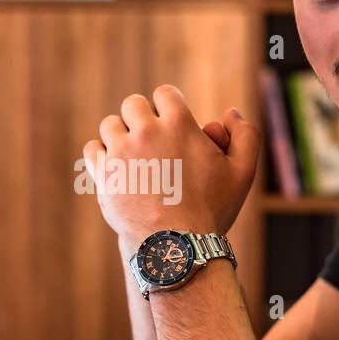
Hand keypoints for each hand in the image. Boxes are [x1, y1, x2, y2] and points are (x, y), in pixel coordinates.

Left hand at [83, 84, 259, 247]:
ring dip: (120, 135)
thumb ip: (246, 136)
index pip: (164, 93)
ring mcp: (122, 152)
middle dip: (141, 118)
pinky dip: (101, 154)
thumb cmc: (212, 209)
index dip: (168, 106)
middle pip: (132, 104)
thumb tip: (230, 113)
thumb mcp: (243, 172)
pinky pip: (92, 149)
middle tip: (150, 139)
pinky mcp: (104, 174)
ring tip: (133, 156)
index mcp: (179, 124)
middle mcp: (147, 132)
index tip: (170, 124)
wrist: (177, 246)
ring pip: (110, 125)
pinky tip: (115, 167)